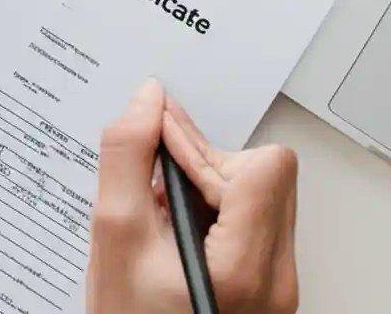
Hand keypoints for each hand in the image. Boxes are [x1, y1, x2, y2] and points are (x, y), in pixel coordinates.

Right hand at [86, 80, 298, 313]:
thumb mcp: (114, 237)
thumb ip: (127, 159)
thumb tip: (147, 103)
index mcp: (246, 269)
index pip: (264, 168)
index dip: (205, 149)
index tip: (162, 142)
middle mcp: (276, 280)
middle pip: (267, 178)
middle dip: (206, 169)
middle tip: (156, 185)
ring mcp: (276, 287)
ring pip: (262, 198)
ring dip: (210, 191)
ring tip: (162, 216)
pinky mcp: (267, 288)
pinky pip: (255, 226)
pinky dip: (217, 216)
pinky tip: (176, 234)